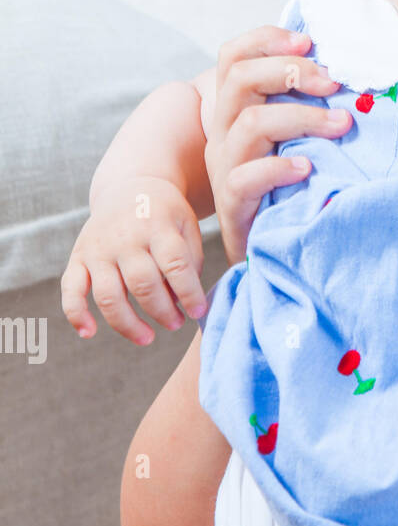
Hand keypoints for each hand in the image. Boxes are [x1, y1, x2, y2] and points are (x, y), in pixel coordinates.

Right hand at [61, 176, 206, 344]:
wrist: (130, 188)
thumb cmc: (166, 215)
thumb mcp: (187, 226)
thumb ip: (189, 262)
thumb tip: (183, 304)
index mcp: (158, 226)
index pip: (175, 264)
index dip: (188, 293)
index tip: (199, 312)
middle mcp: (125, 238)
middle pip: (142, 284)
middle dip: (161, 311)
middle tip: (176, 324)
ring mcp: (98, 248)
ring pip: (108, 295)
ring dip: (127, 324)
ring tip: (148, 337)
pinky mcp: (78, 257)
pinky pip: (70, 290)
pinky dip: (76, 314)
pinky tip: (89, 333)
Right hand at [206, 26, 349, 264]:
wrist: (263, 244)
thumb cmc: (287, 182)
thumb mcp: (293, 134)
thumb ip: (306, 102)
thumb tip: (349, 71)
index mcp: (235, 107)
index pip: (233, 56)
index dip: (267, 39)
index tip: (309, 41)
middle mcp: (224, 130)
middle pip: (241, 78)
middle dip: (291, 71)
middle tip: (334, 82)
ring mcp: (224, 165)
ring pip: (250, 122)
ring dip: (302, 117)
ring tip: (341, 125)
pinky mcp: (232, 202)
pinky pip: (246, 177)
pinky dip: (279, 168)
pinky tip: (308, 168)